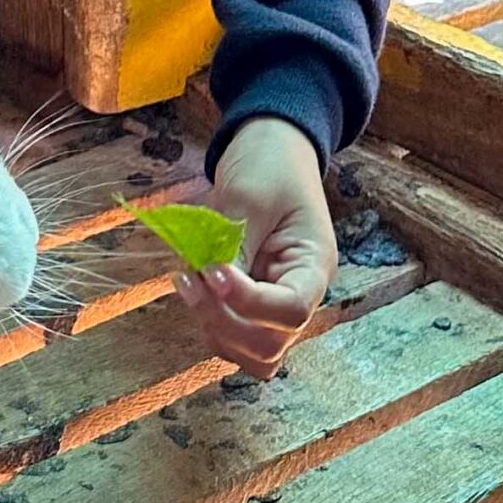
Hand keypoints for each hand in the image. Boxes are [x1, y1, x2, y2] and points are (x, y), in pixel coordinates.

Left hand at [172, 117, 338, 378]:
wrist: (269, 149)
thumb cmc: (269, 164)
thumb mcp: (251, 195)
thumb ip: (234, 243)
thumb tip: (211, 284)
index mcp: (314, 264)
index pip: (293, 310)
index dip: (249, 302)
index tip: (213, 272)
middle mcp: (301, 294)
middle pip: (271, 343)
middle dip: (224, 319)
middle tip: (189, 278)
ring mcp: (276, 304)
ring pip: (253, 353)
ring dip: (215, 328)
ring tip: (188, 282)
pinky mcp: (252, 305)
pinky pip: (234, 340)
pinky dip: (210, 325)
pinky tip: (193, 286)